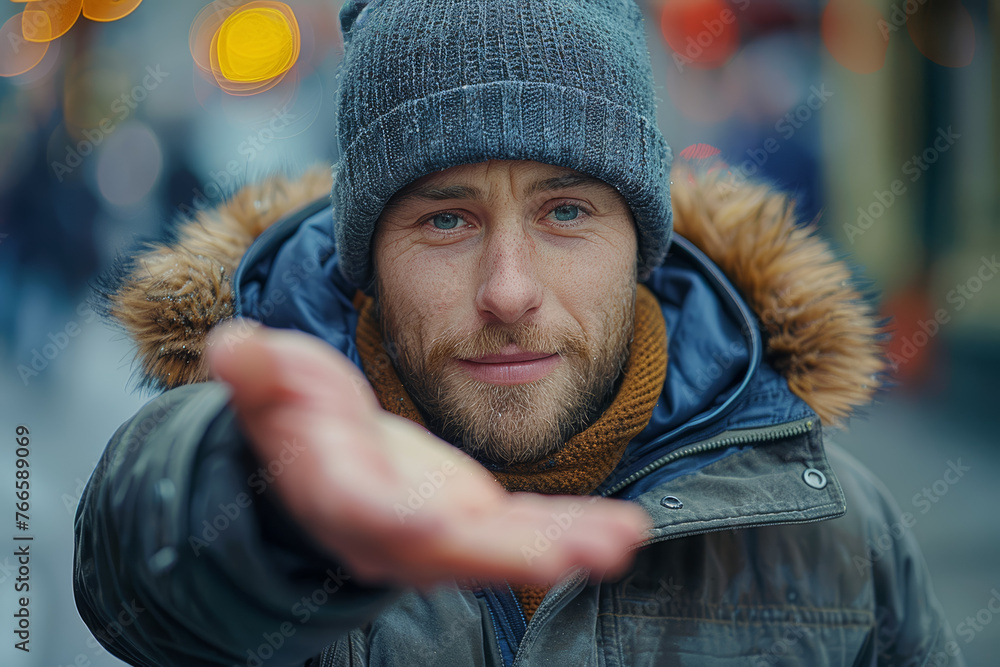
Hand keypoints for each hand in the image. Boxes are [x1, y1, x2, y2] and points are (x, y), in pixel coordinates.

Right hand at [206, 321, 650, 588]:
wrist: (326, 456)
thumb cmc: (297, 415)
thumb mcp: (272, 384)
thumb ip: (257, 373)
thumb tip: (232, 345)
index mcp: (341, 495)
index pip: (364, 513)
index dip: (395, 522)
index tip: (433, 525)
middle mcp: (393, 531)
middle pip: (449, 549)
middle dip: (506, 554)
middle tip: (568, 556)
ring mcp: (440, 531)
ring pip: (502, 548)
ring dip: (562, 546)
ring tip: (620, 542)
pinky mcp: (475, 519)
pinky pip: (528, 529)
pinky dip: (574, 529)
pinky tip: (624, 529)